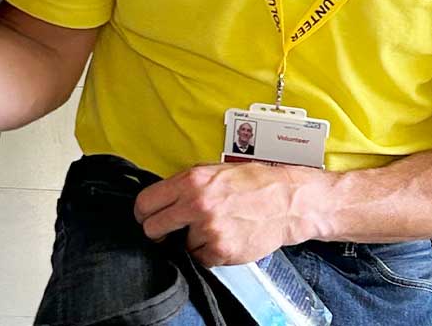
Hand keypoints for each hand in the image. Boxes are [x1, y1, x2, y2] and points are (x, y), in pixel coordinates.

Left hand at [133, 162, 329, 266]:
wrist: (287, 201)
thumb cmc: (255, 183)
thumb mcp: (214, 171)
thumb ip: (186, 185)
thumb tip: (161, 199)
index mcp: (191, 182)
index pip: (145, 203)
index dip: (144, 213)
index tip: (147, 218)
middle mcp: (196, 205)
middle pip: (153, 228)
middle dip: (160, 231)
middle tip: (172, 230)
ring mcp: (208, 230)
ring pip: (180, 246)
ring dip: (193, 241)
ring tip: (216, 227)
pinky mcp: (221, 250)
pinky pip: (201, 258)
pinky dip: (210, 252)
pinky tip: (226, 237)